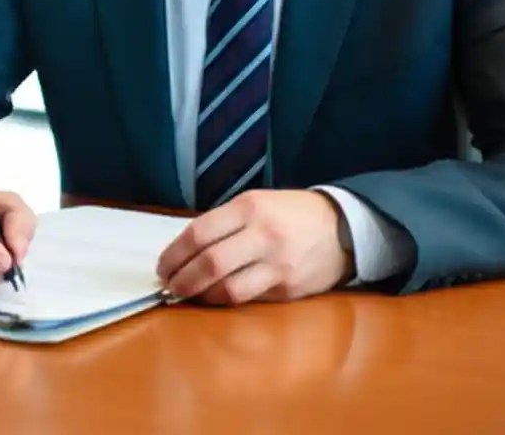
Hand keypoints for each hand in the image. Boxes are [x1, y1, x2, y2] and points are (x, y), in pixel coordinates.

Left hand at [156, 189, 353, 305]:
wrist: (342, 227)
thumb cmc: (288, 214)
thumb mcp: (255, 203)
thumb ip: (221, 224)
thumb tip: (182, 252)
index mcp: (249, 208)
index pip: (199, 233)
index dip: (174, 254)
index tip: (162, 266)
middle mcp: (263, 235)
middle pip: (210, 264)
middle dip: (182, 279)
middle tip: (169, 285)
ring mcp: (278, 265)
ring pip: (228, 289)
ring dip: (201, 296)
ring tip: (189, 294)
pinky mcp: (288, 290)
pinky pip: (249, 299)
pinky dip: (226, 301)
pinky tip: (215, 297)